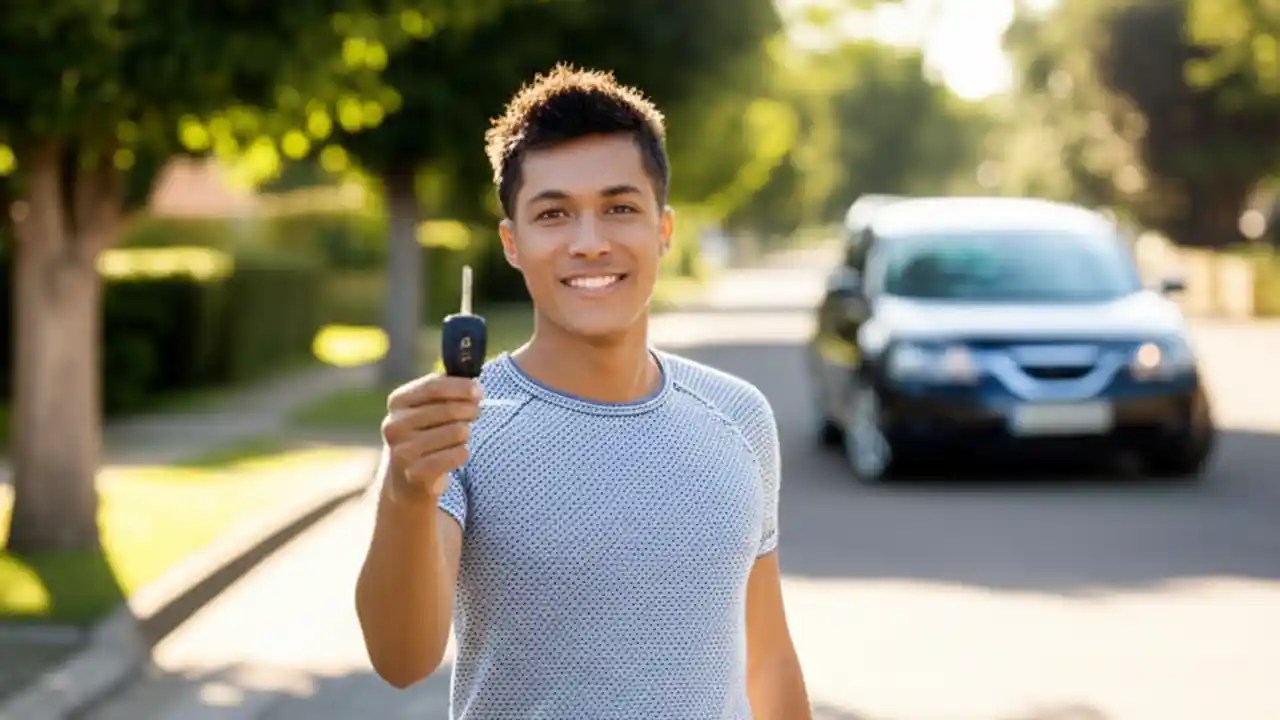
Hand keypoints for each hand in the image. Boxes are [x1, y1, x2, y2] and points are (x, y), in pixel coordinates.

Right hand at [381, 372, 481, 504]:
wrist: (404, 482)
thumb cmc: (424, 437)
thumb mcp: (425, 410)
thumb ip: (444, 392)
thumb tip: (474, 386)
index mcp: (397, 402)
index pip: (433, 386)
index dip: (461, 387)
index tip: (479, 391)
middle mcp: (394, 425)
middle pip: (449, 409)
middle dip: (470, 410)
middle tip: (476, 413)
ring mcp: (403, 450)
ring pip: (457, 432)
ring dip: (465, 434)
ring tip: (458, 438)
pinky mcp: (415, 473)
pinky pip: (458, 454)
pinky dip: (463, 453)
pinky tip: (455, 454)